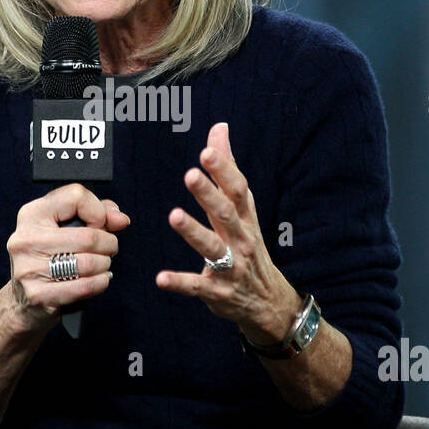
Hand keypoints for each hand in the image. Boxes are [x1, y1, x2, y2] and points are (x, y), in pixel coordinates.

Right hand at [6, 183, 129, 328]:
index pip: (76, 197)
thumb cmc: (50, 256)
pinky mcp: (39, 294)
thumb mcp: (68, 226)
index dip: (97, 211)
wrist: (24, 299)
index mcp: (32, 214)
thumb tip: (120, 219)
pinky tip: (99, 279)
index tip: (99, 224)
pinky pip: (85, 286)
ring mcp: (29, 268)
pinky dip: (100, 283)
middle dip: (108, 244)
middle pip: (88, 236)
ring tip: (101, 265)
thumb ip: (98, 213)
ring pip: (88, 263)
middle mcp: (26, 239)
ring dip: (104, 265)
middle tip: (108, 249)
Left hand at [155, 122, 301, 338]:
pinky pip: (197, 286)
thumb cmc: (247, 245)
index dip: (224, 171)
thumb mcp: (242, 208)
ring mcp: (230, 267)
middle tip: (190, 175)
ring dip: (193, 232)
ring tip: (174, 215)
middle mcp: (241, 240)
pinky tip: (161, 278)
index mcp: (245, 217)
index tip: (207, 152)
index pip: (237, 190)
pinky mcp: (217, 291)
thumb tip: (219, 128)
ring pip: (212, 248)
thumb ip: (227, 168)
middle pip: (226, 214)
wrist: (267, 300)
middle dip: (209, 194)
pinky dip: (180, 282)